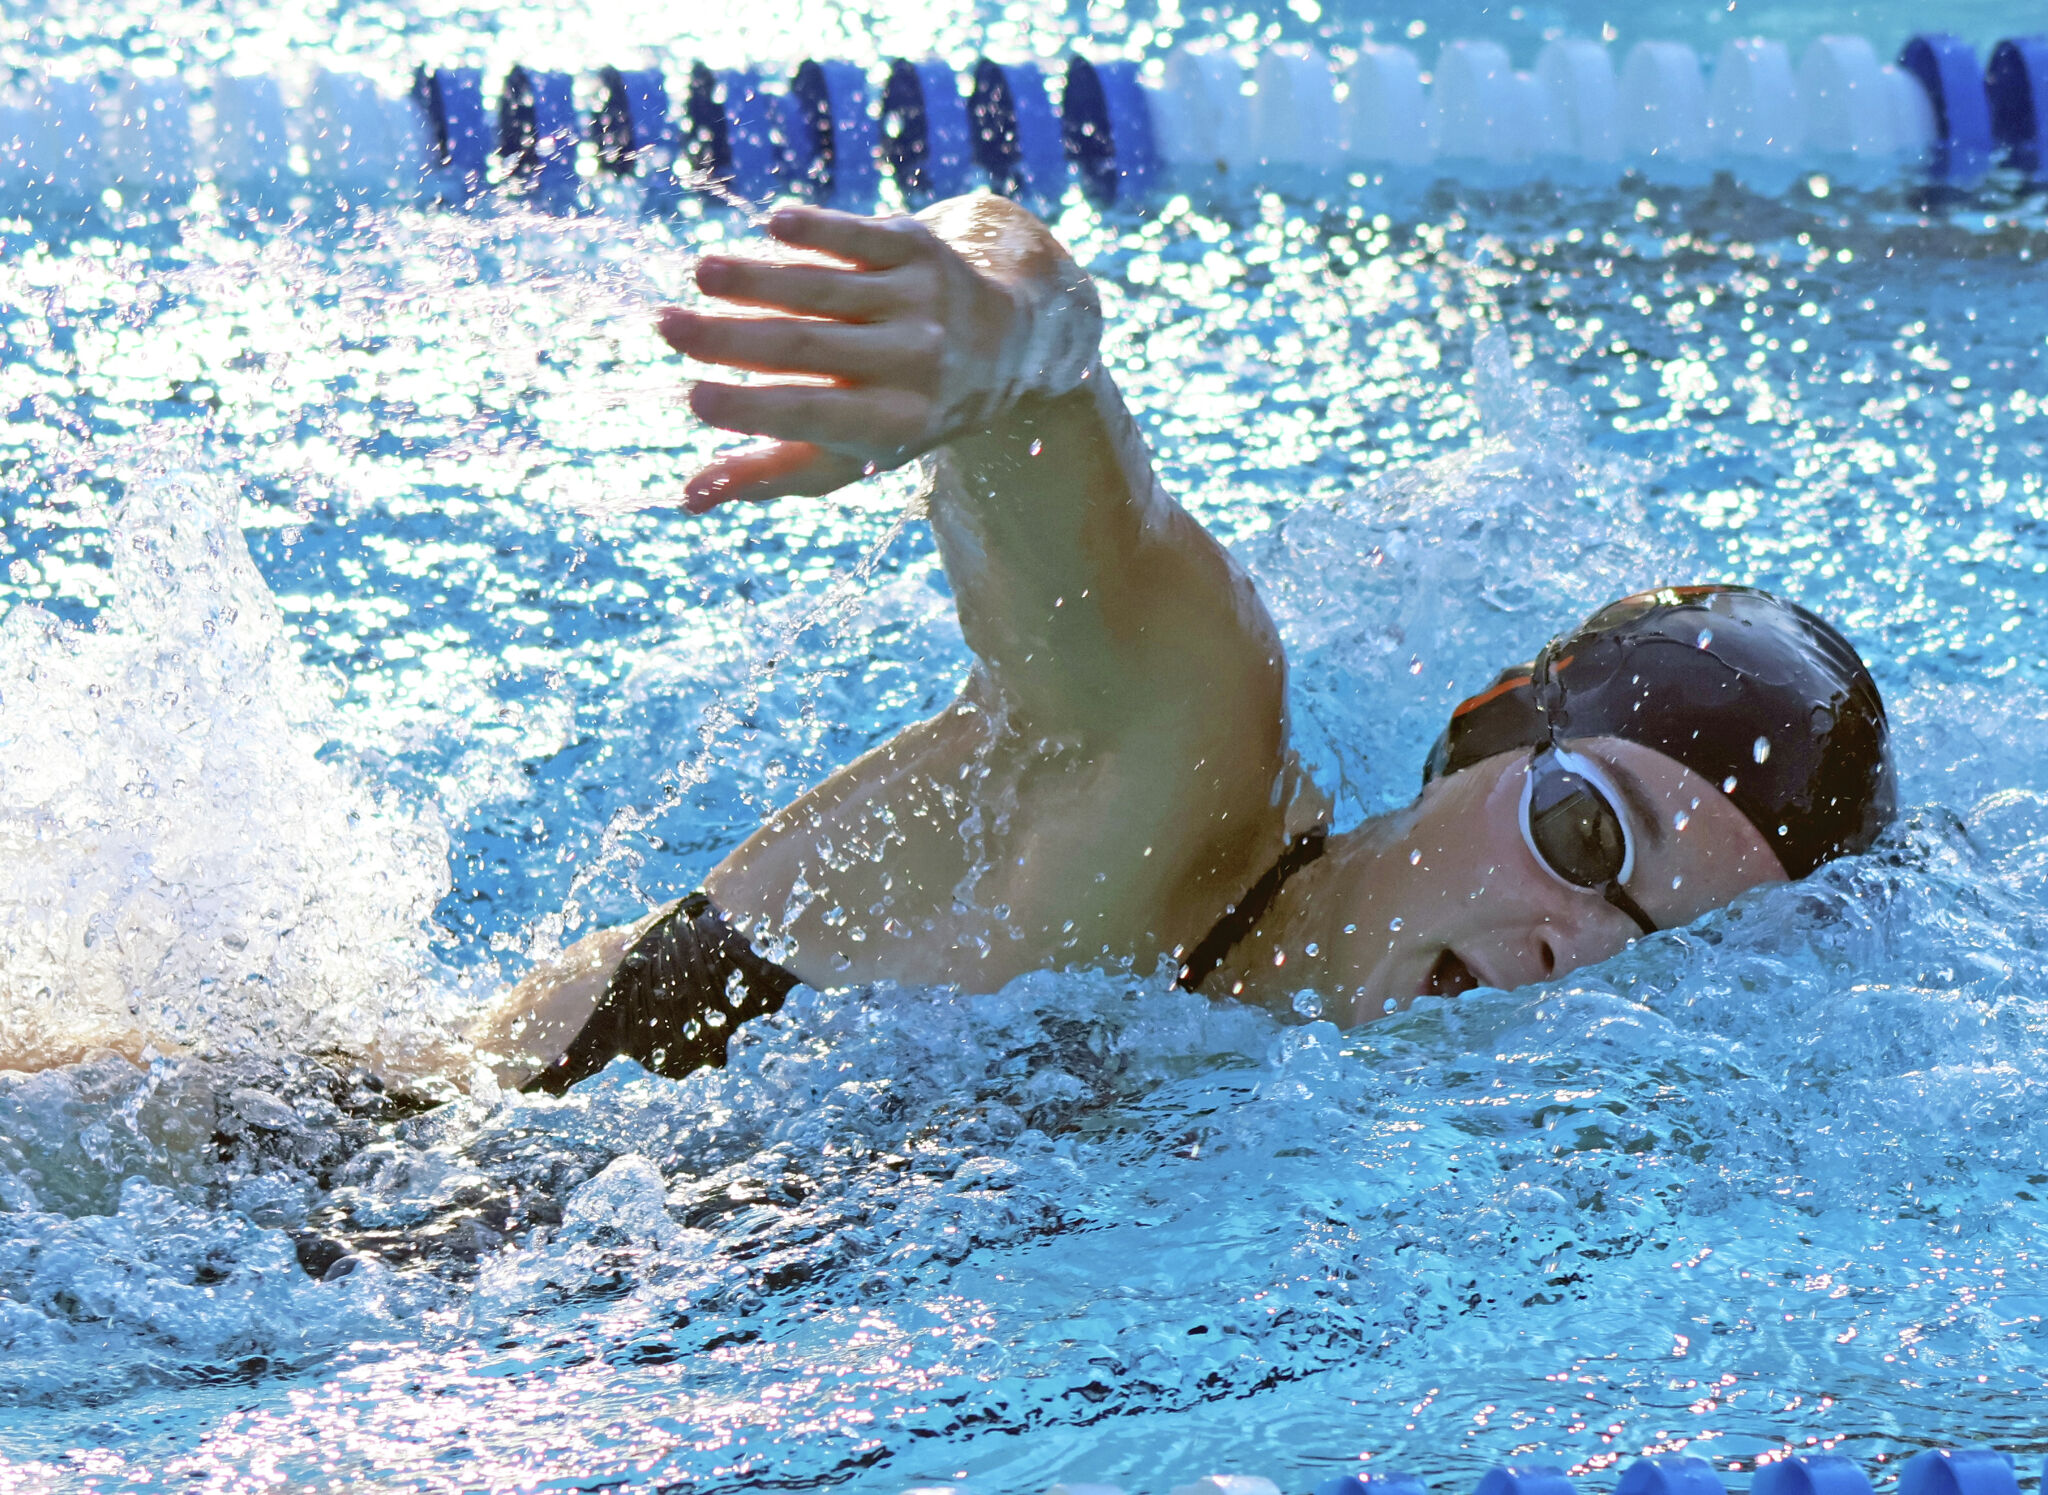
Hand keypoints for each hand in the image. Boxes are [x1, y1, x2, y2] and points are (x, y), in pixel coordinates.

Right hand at [659, 205, 1023, 512]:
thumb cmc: (899, 411)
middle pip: (809, 347)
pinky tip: (774, 226)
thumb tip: (688, 498)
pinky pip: (862, 237)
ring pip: (826, 288)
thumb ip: (771, 474)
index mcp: (894, 422)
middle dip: (732, 338)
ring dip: (759, 279)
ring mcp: (919, 300)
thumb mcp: (850, 455)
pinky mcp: (918, 248)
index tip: (694, 399)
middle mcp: (914, 360)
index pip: (813, 415)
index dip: (754, 410)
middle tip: (667, 327)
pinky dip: (821, 230)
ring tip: (702, 273)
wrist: (1004, 344)